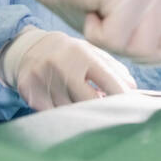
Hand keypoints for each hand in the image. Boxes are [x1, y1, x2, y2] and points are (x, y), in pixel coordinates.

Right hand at [0, 28, 136, 111]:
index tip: (129, 106)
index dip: (120, 95)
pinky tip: (60, 104)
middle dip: (98, 108)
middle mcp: (62, 66)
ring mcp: (43, 79)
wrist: (29, 48)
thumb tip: (132, 88)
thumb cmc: (69, 53)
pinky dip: (59, 113)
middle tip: (105, 112)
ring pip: (68, 110)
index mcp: (81, 55)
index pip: (107, 80)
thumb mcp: (91, 52)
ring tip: (78, 102)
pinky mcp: (29, 91)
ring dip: (77, 112)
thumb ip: (113, 68)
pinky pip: (50, 113)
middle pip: (87, 101)